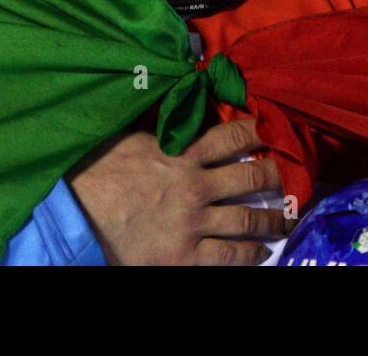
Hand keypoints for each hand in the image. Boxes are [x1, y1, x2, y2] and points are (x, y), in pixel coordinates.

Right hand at [65, 116, 293, 264]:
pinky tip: (263, 252)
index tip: (273, 130)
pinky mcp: (187, 255)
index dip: (257, 131)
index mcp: (180, 153)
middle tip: (291, 175)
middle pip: (250, 175)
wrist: (76, 215)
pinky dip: (251, 253)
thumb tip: (168, 111)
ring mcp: (195, 222)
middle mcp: (196, 185)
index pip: (230, 136)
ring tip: (286, 217)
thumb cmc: (95, 174)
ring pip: (248, 218)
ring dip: (272, 217)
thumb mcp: (127, 139)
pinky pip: (231, 255)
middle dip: (275, 175)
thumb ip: (156, 131)